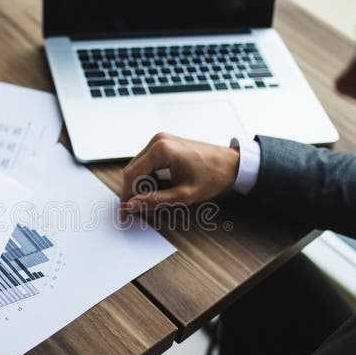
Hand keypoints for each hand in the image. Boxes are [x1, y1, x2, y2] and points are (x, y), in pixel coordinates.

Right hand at [120, 132, 239, 215]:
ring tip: (149, 201)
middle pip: (132, 170)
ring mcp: (160, 140)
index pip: (131, 176)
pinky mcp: (164, 143)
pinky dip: (147, 177)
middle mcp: (157, 141)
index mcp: (161, 150)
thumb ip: (155, 201)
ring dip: (139, 185)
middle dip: (131, 192)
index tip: (125, 213)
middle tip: (133, 212)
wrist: (231, 163)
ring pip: (138, 167)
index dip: (126, 197)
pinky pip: (147, 162)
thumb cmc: (212, 176)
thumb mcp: (184, 195)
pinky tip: (157, 189)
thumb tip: (132, 205)